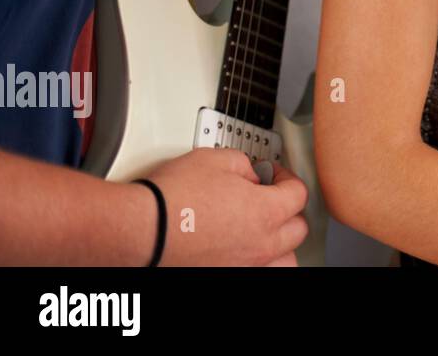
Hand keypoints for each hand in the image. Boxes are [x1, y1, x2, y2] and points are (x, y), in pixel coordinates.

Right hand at [144, 147, 308, 265]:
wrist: (139, 230)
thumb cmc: (171, 199)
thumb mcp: (214, 159)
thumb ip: (243, 164)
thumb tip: (249, 174)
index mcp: (265, 212)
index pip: (298, 194)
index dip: (286, 177)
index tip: (272, 174)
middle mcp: (260, 245)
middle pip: (297, 230)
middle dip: (288, 210)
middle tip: (271, 198)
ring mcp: (243, 267)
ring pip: (285, 261)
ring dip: (282, 245)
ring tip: (267, 232)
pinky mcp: (223, 277)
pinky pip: (257, 273)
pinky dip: (258, 263)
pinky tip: (246, 253)